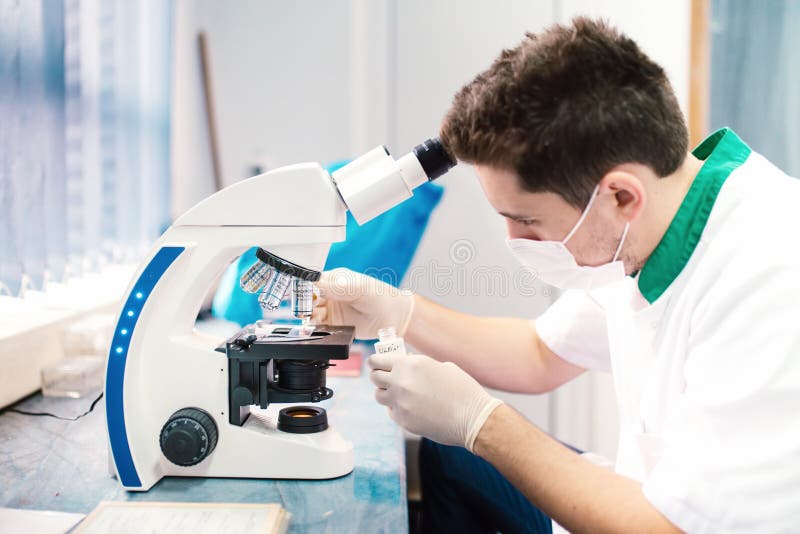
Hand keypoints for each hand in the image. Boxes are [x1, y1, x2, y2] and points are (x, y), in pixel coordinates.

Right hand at [312, 268, 414, 339]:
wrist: (395, 317)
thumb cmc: (380, 295)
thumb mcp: (358, 288)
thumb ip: (336, 288)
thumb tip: (314, 285)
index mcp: (334, 279)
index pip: (312, 281)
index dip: (303, 286)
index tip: (298, 293)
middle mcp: (330, 294)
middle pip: (308, 298)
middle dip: (303, 303)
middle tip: (305, 308)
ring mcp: (331, 310)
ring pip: (310, 313)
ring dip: (307, 316)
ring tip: (311, 318)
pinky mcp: (334, 325)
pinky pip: (318, 327)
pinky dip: (313, 328)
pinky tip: (313, 328)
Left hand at [368, 351, 502, 450]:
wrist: (473, 418)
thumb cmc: (462, 390)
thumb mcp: (441, 367)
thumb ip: (418, 365)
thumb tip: (405, 363)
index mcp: (410, 364)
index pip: (378, 360)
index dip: (375, 362)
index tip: (376, 364)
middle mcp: (400, 382)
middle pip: (374, 377)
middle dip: (379, 376)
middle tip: (386, 378)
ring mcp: (400, 403)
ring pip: (379, 396)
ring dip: (386, 393)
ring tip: (399, 393)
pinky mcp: (403, 420)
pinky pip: (391, 412)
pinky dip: (397, 408)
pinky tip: (411, 407)